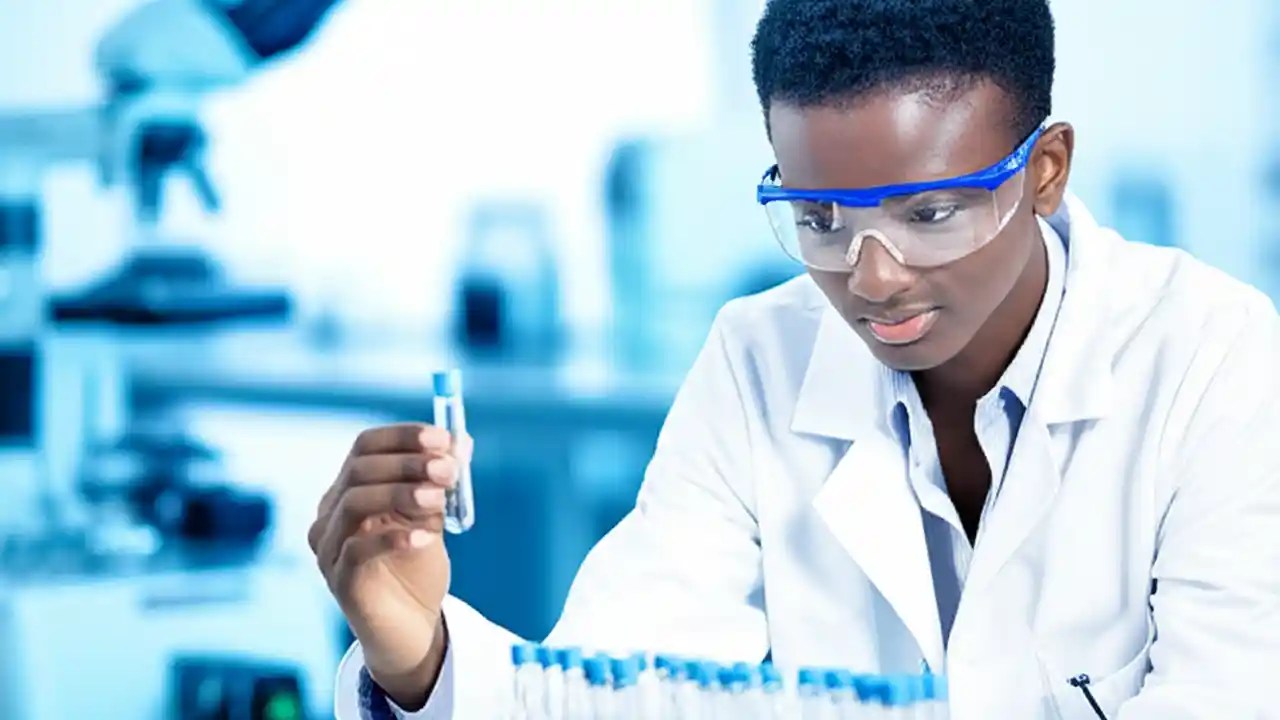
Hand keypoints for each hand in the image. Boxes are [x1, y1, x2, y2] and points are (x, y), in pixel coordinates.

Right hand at [309, 423, 469, 709]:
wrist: (413, 628)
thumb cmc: (417, 566)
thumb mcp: (432, 517)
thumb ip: (440, 482)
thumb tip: (462, 441)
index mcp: (350, 490)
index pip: (364, 447)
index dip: (402, 437)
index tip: (442, 438)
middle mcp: (330, 515)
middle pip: (358, 471)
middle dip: (407, 464)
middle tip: (448, 470)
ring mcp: (330, 549)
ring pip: (354, 504)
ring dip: (400, 493)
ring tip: (439, 499)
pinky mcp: (339, 580)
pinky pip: (358, 550)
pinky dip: (394, 538)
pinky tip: (426, 538)